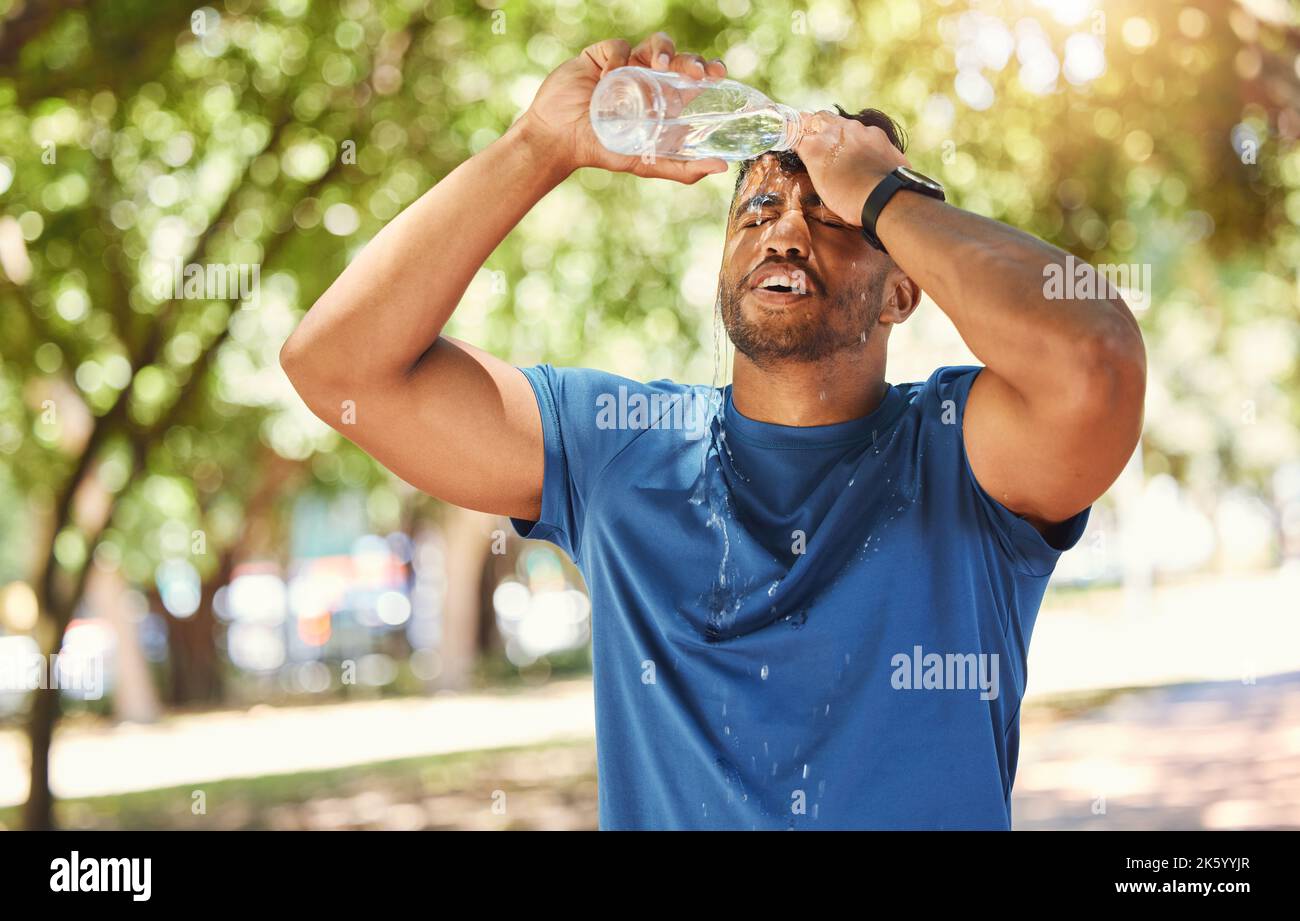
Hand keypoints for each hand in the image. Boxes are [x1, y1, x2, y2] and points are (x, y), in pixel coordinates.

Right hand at [519, 32, 729, 183]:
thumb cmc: (600, 150)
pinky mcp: (600, 55)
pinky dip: (618, 58)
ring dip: (663, 50)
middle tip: (696, 73)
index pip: (692, 77)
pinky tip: (609, 77)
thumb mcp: (645, 163)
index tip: (717, 75)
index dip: (708, 70)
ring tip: (661, 65)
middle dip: (690, 60)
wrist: (558, 139)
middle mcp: (646, 78)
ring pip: (653, 44)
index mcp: (661, 97)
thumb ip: (681, 168)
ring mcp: (625, 64)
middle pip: (678, 58)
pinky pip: (617, 47)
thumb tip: (722, 167)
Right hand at [793, 110, 910, 225]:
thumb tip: (813, 156)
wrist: (885, 198)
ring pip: (842, 123)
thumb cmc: (849, 200)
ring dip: (840, 133)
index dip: (794, 135)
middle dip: (816, 126)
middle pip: (818, 118)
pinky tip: (866, 156)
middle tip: (818, 140)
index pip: (794, 131)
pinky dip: (861, 140)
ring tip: (845, 152)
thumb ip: (815, 164)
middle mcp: (834, 131)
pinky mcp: (876, 133)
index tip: (795, 140)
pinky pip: (864, 131)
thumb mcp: (821, 186)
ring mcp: (857, 129)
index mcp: (814, 146)